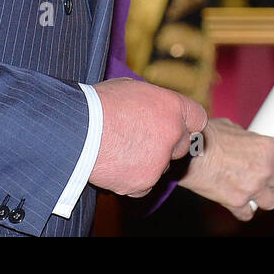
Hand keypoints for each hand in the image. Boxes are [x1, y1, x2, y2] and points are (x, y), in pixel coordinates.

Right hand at [88, 78, 206, 197]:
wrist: (76, 130)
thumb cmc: (99, 104)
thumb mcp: (133, 89)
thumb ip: (153, 102)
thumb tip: (157, 108)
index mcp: (173, 107)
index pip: (198, 119)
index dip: (186, 123)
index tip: (175, 126)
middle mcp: (173, 134)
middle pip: (182, 145)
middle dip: (167, 144)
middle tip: (143, 139)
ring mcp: (159, 161)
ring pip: (161, 166)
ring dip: (148, 162)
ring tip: (121, 149)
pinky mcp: (144, 183)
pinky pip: (145, 185)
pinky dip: (133, 179)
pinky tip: (117, 165)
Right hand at [179, 118, 273, 219]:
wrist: (189, 153)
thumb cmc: (209, 135)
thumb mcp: (234, 128)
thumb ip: (249, 139)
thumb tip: (249, 141)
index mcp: (269, 147)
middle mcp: (266, 169)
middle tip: (267, 174)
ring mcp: (253, 188)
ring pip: (273, 202)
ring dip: (264, 196)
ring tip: (254, 188)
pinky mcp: (237, 203)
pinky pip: (248, 213)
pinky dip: (243, 209)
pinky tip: (238, 200)